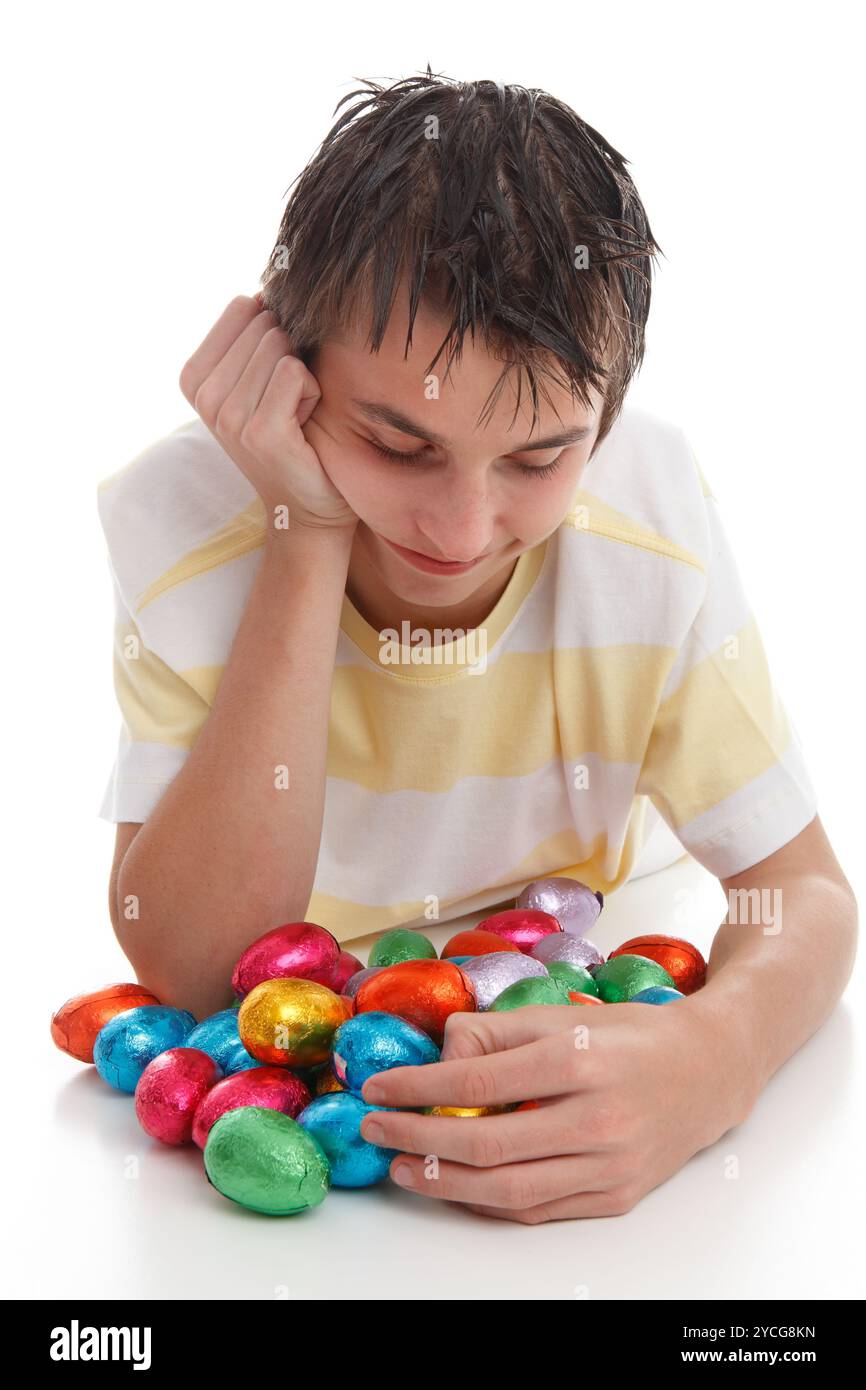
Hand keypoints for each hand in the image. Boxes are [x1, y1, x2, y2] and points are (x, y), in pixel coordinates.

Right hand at [179, 294, 357, 530]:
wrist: (309, 504)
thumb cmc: (293, 434)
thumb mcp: (261, 379)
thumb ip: (256, 333)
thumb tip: (268, 287)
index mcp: (195, 377)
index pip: (242, 308)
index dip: (274, 335)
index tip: (273, 380)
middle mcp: (204, 397)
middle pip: (265, 325)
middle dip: (291, 357)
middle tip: (289, 403)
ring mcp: (229, 417)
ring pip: (281, 346)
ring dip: (305, 377)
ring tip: (296, 414)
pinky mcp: (260, 432)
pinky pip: (295, 372)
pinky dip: (313, 393)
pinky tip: (305, 424)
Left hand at [359, 1001, 749, 1222]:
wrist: (708, 1070)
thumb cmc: (627, 1037)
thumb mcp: (562, 1014)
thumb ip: (497, 1031)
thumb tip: (439, 1056)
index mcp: (578, 1060)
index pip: (480, 1079)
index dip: (419, 1087)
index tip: (379, 1086)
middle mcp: (596, 1117)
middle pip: (488, 1143)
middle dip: (419, 1137)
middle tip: (376, 1127)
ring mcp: (609, 1165)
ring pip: (509, 1190)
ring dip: (444, 1182)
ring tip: (402, 1165)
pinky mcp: (617, 1196)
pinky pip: (538, 1210)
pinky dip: (488, 1202)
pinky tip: (455, 1184)